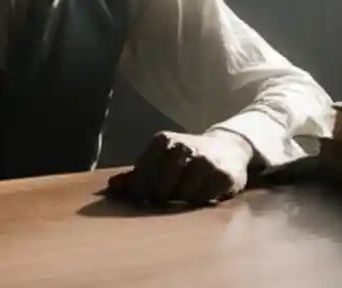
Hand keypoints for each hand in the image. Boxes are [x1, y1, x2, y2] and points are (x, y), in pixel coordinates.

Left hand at [106, 130, 254, 205]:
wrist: (228, 147)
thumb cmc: (186, 158)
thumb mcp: (161, 158)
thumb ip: (137, 174)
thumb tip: (112, 186)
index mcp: (164, 140)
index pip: (142, 174)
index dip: (139, 190)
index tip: (140, 199)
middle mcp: (184, 147)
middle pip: (160, 187)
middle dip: (159, 198)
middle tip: (162, 201)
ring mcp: (204, 161)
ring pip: (182, 195)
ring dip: (180, 201)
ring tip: (182, 196)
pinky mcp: (223, 175)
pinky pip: (203, 199)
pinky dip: (199, 201)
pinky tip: (201, 195)